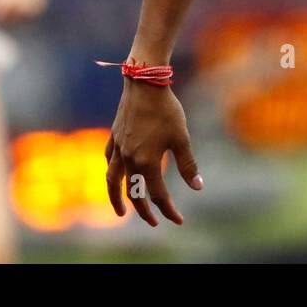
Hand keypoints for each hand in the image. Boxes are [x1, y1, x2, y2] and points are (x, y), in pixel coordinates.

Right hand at [105, 78, 201, 225]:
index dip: (169, 210)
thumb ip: (188, 165)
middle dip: (144, 211)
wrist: (144, 84)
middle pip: (134, 194)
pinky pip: (109, 161)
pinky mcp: (114, 137)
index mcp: (147, 163)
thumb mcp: (181, 138)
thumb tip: (197, 187)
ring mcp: (119, 149)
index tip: (178, 220)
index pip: (159, 195)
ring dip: (117, 199)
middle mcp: (129, 160)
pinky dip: (112, 172)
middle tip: (154, 222)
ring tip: (120, 212)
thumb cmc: (166, 110)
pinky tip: (115, 174)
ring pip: (113, 181)